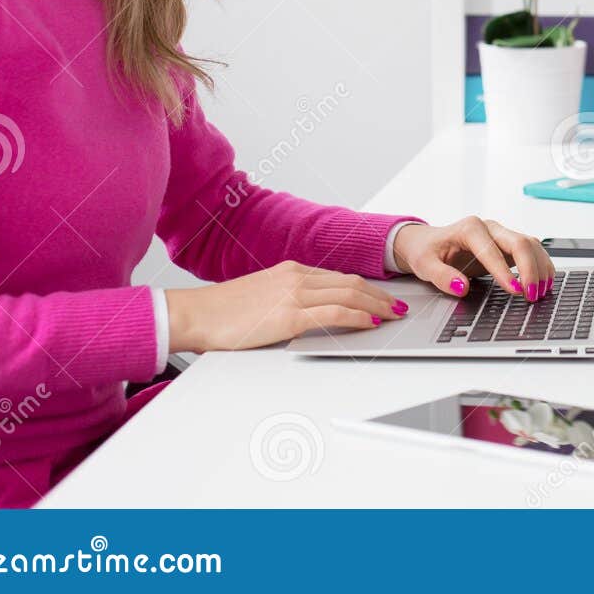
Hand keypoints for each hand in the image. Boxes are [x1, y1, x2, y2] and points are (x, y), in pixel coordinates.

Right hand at [166, 261, 406, 351]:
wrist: (194, 315)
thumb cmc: (222, 313)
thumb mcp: (262, 297)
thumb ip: (287, 300)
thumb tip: (309, 315)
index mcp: (290, 271)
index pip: (339, 277)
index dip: (366, 287)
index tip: (383, 296)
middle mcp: (296, 277)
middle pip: (352, 282)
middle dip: (380, 294)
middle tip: (399, 305)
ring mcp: (294, 294)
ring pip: (350, 293)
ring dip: (378, 304)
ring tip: (394, 314)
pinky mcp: (290, 315)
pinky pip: (336, 312)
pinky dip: (360, 316)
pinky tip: (372, 323)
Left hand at [392, 217, 554, 301]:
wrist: (428, 242)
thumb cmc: (427, 251)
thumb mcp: (424, 265)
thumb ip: (442, 276)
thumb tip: (462, 287)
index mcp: (470, 229)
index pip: (492, 250)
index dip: (504, 272)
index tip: (514, 291)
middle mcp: (490, 228)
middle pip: (520, 242)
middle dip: (530, 269)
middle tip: (531, 295)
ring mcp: (502, 234)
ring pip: (531, 245)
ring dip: (540, 268)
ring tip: (540, 292)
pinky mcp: (508, 245)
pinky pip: (532, 251)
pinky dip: (541, 266)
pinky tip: (543, 283)